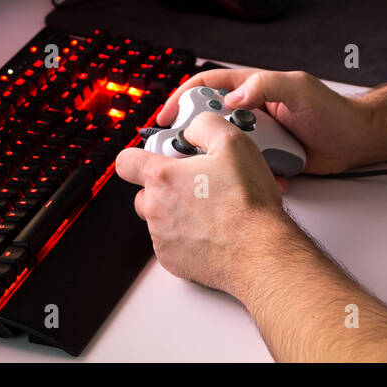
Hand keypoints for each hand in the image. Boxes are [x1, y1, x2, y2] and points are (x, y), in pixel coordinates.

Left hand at [115, 110, 293, 295]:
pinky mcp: (172, 261)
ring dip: (177, 212)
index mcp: (162, 178)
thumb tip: (193, 129)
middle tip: (194, 185)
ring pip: (159, 218)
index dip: (138, 156)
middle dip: (165, 187)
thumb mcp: (233, 142)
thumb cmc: (247, 203)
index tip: (154, 158)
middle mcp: (155, 209)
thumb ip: (204, 125)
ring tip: (209, 209)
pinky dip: (185, 237)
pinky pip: (170, 243)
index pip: (126, 161)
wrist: (259, 250)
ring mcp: (162, 238)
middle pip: (144, 192)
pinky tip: (210, 230)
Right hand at [154, 68, 370, 173]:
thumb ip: (266, 86)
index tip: (164, 116)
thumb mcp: (299, 89)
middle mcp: (250, 111)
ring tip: (223, 172)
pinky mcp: (267, 159)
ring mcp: (258, 136)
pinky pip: (246, 168)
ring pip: (226, 149)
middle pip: (209, 121)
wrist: (356, 143)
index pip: (207, 86)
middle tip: (186, 153)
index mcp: (252, 89)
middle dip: (195, 136)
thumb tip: (232, 100)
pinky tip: (258, 180)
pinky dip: (248, 176)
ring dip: (224, 160)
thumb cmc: (333, 111)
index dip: (181, 98)